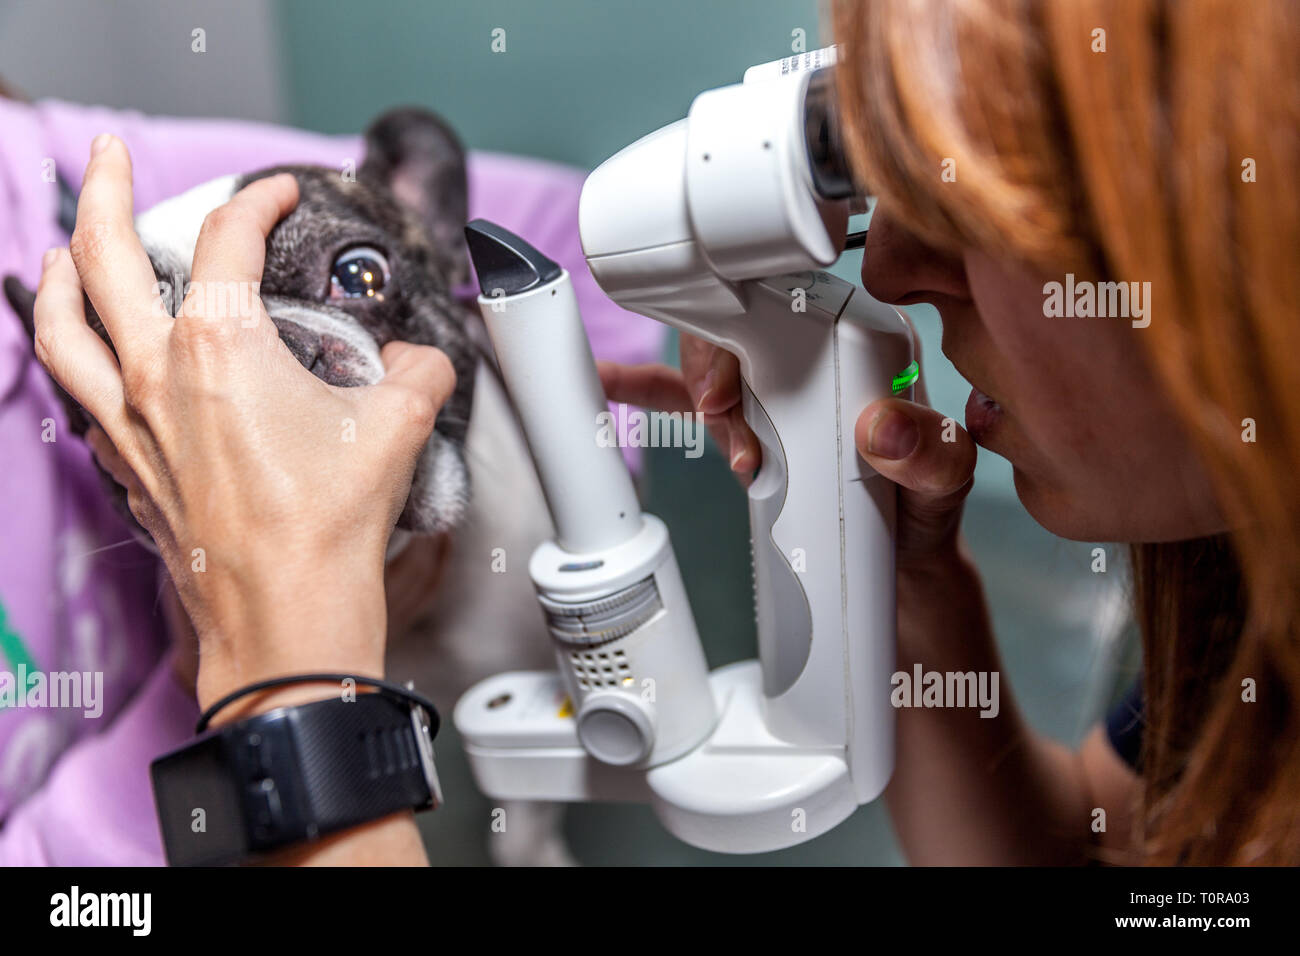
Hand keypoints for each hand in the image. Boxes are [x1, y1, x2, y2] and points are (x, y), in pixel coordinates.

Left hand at [32, 135, 456, 712]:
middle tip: (109, 158)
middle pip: (104, 255)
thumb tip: (416, 360)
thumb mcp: (399, 426)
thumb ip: (417, 372)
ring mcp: (129, 424)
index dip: (259, 200)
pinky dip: (76, 359)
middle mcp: (156, 374)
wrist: (284, 615)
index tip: (279, 194)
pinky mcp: (127, 469)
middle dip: (105, 191)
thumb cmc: (325, 527)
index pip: (228, 238)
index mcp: (218, 345)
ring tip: (63, 246)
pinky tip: (95, 360)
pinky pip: (78, 395)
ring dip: (58, 272)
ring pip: (62, 325)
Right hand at [600, 330, 977, 567]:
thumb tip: (880, 426)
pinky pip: (684, 396)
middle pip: (738, 328)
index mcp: (863, 342)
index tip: (727, 392)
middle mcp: (817, 351)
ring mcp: (776, 385)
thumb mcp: (943, 484)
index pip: (792, 303)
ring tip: (731, 444)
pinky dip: (642, 387)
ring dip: (696, 394)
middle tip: (727, 423)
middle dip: (714, 373)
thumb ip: (929, 454)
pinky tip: (608, 379)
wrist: (897, 562)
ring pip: (709, 362)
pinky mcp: (748, 419)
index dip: (745, 333)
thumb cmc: (923, 514)